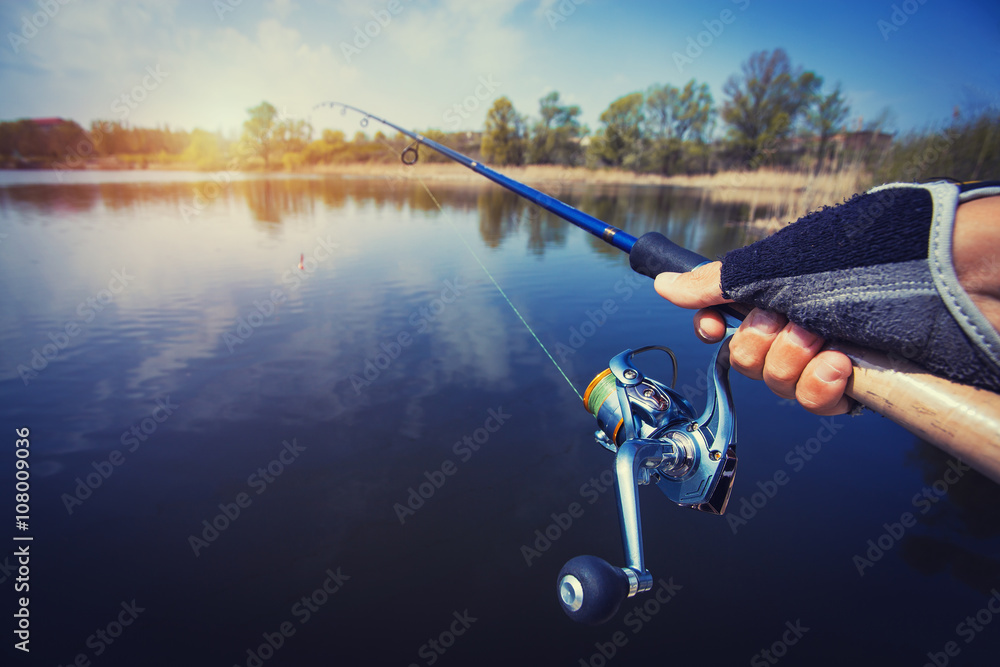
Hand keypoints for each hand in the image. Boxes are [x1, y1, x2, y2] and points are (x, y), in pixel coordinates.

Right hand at [653, 262, 853, 415]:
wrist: (936, 280)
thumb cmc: (859, 259)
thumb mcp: (776, 265)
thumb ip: (717, 282)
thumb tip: (663, 285)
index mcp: (778, 288)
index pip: (725, 317)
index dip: (711, 326)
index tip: (713, 325)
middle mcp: (798, 321)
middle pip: (744, 357)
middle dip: (762, 341)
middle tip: (793, 319)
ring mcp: (825, 355)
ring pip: (775, 382)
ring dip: (793, 360)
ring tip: (825, 338)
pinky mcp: (855, 385)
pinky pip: (814, 403)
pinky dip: (820, 387)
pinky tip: (841, 365)